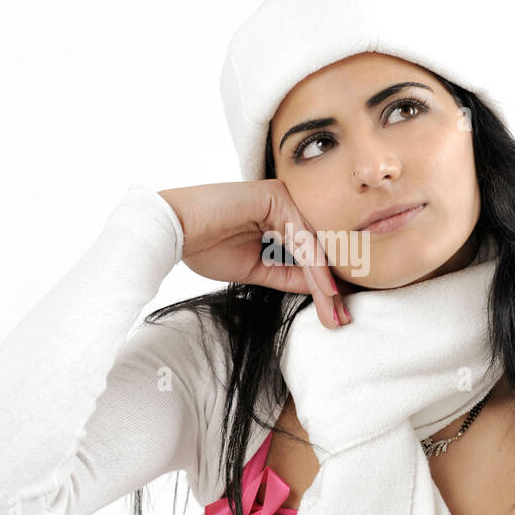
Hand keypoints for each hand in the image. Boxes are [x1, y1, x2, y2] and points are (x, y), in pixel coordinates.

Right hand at [157, 181, 350, 330]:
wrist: (172, 230)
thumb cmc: (203, 245)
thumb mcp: (254, 269)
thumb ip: (286, 276)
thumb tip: (318, 290)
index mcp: (278, 218)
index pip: (308, 254)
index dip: (322, 286)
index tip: (335, 314)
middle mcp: (285, 205)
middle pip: (316, 250)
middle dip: (330, 287)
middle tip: (342, 318)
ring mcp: (282, 198)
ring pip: (313, 246)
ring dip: (325, 282)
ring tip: (334, 311)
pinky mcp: (277, 196)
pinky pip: (301, 237)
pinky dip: (313, 265)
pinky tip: (324, 289)